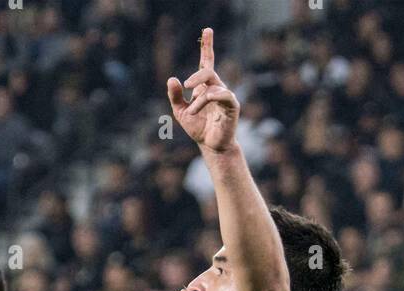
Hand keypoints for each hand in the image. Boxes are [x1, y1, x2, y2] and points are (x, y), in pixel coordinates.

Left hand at [167, 27, 239, 152]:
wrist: (211, 147)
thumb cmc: (198, 128)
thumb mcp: (181, 112)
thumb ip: (176, 96)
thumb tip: (172, 78)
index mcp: (205, 86)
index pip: (206, 62)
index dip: (207, 46)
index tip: (207, 29)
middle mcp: (216, 87)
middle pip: (208, 70)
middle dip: (197, 75)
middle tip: (186, 85)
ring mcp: (225, 96)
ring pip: (212, 86)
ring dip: (199, 99)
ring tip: (190, 112)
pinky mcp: (232, 106)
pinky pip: (224, 95)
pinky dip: (211, 98)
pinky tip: (202, 103)